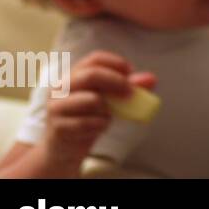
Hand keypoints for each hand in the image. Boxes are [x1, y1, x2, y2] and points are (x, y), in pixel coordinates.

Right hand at [41, 51, 155, 172]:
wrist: (64, 150)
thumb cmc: (88, 119)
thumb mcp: (110, 101)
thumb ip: (128, 88)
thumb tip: (152, 79)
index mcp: (73, 75)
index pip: (95, 58)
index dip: (116, 62)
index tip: (131, 72)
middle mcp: (60, 87)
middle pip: (91, 75)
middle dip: (117, 82)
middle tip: (131, 93)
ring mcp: (56, 107)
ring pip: (92, 100)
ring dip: (108, 110)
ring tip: (106, 116)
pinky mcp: (58, 127)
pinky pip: (89, 123)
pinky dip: (100, 125)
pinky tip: (98, 128)